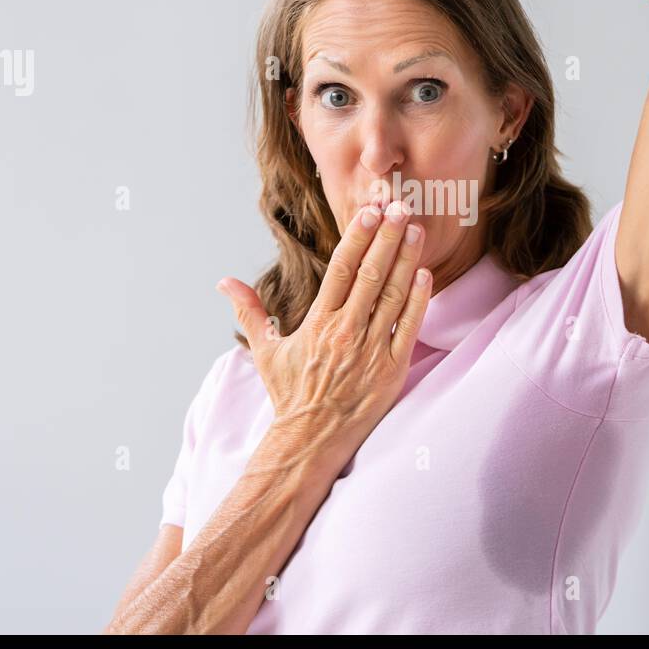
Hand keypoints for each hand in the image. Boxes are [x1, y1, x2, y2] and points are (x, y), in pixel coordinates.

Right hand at [216, 200, 431, 480]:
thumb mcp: (267, 351)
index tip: (370, 212)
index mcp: (318, 322)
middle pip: (370, 275)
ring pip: (392, 296)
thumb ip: (249, 311)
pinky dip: (418, 301)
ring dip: (405, 260)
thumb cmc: (290, 395)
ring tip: (417, 230)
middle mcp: (346, 331)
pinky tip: (424, 275)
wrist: (310, 441)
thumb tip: (223, 282)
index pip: (340, 270)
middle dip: (387, 238)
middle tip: (402, 207)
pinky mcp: (391, 370)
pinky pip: (408, 329)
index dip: (357, 238)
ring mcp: (371, 350)